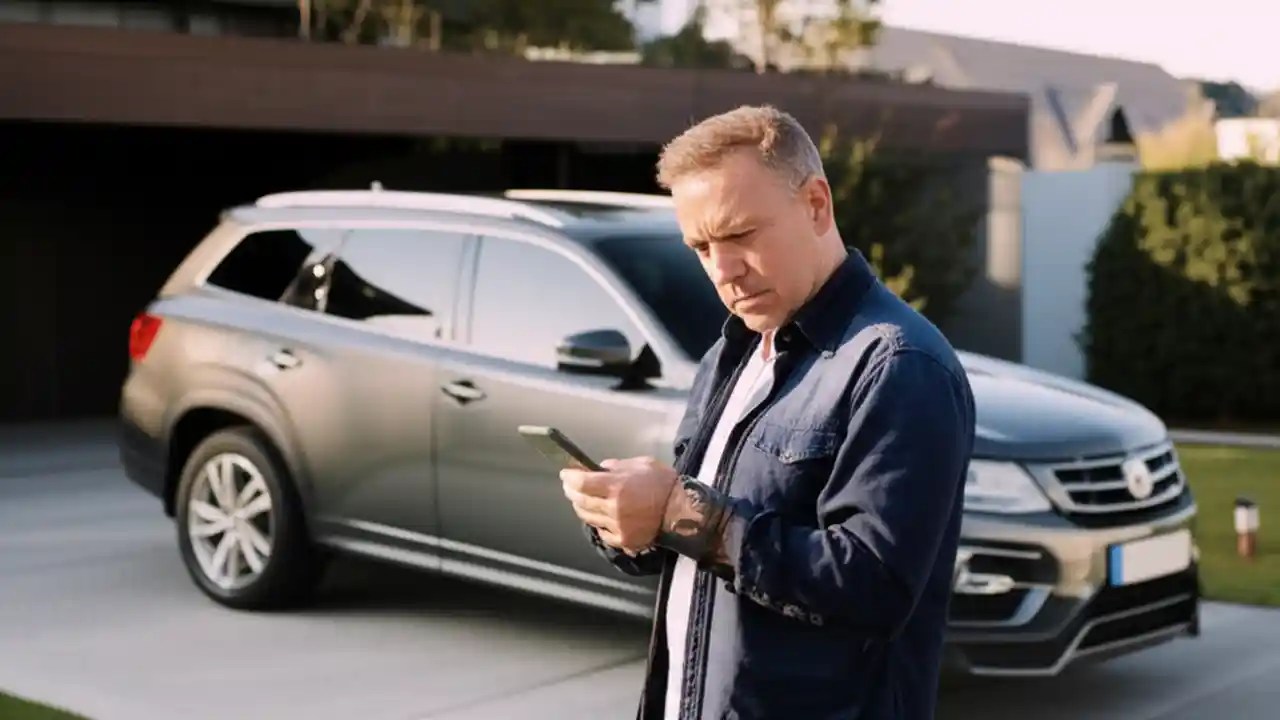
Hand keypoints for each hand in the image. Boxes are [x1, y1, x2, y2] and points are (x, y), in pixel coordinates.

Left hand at [561, 457, 678, 553]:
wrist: (683, 511)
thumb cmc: (664, 484)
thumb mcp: (641, 464)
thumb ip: (617, 466)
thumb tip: (600, 469)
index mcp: (617, 486)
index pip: (581, 482)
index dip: (569, 477)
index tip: (565, 473)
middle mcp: (613, 508)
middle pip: (580, 501)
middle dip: (571, 491)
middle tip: (569, 485)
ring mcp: (617, 526)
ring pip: (588, 517)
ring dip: (581, 507)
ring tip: (581, 500)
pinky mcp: (624, 540)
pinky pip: (602, 533)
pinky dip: (597, 524)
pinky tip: (599, 517)